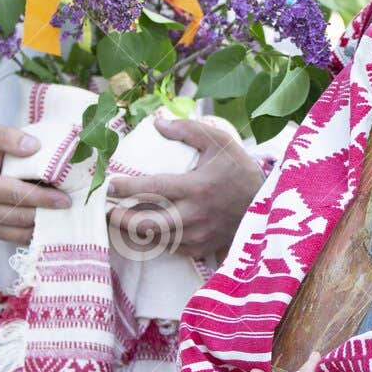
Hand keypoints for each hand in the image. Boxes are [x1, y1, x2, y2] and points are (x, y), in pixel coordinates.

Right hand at [0, 121, 69, 244]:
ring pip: (21, 230)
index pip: (15, 194)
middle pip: (21, 215)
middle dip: (47, 211)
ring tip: (63, 212)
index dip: (42, 197)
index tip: (64, 198)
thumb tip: (34, 146)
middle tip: (70, 204)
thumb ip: (7, 136)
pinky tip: (50, 222)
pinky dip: (35, 232)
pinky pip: (17, 237)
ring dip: (44, 223)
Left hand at [107, 116, 262, 258]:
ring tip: (118, 221)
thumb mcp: (219, 141)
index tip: (109, 185)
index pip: (153, 189)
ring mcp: (197, 235)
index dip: (127, 188)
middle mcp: (194, 215)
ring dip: (133, 232)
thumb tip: (157, 123)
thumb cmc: (238, 168)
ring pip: (155, 240)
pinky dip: (154, 240)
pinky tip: (143, 231)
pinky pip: (169, 248)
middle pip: (147, 224)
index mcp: (196, 187)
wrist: (265, 203)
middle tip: (106, 210)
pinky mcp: (201, 248)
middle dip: (121, 219)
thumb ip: (188, 130)